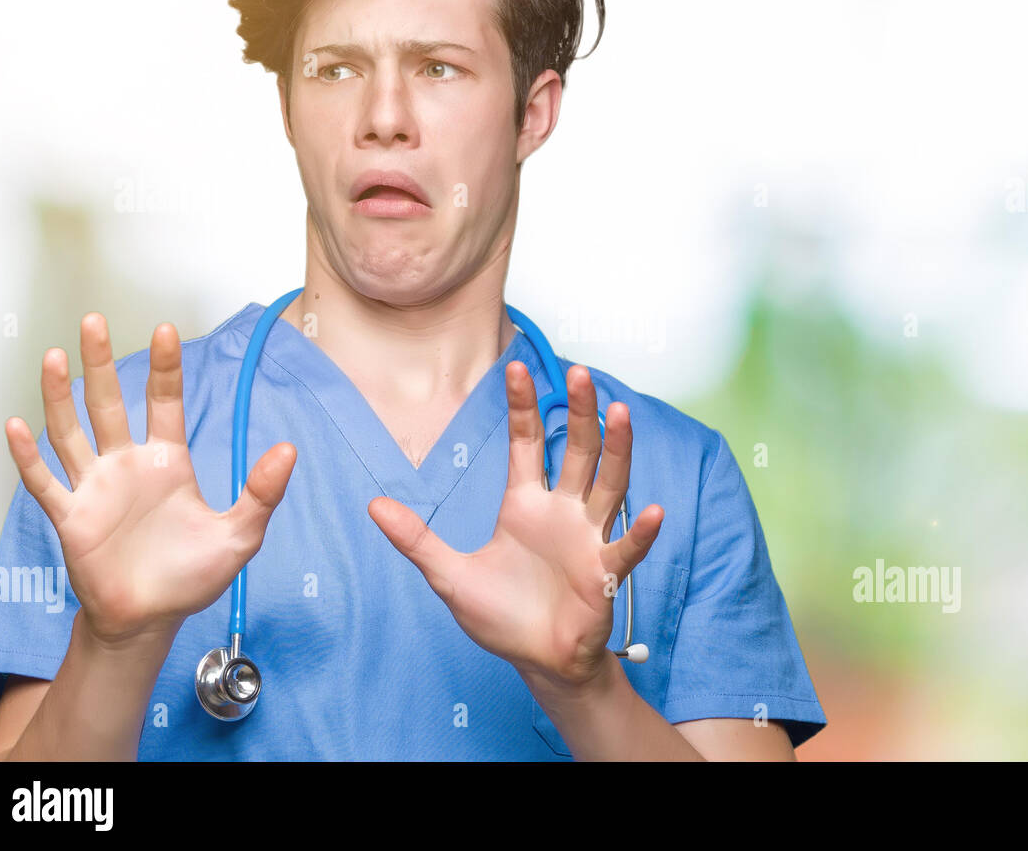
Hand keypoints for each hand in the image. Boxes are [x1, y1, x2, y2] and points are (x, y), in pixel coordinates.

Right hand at [4, 314, 296, 645]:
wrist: (151, 619)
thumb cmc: (192, 577)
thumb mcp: (239, 535)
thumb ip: (261, 493)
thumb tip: (290, 450)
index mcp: (168, 463)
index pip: (165, 403)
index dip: (165, 368)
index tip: (165, 329)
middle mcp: (127, 466)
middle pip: (110, 403)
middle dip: (102, 363)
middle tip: (95, 321)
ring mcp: (95, 489)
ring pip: (72, 431)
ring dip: (61, 396)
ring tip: (56, 357)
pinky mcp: (71, 518)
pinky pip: (44, 482)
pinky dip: (28, 456)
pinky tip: (17, 425)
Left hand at [369, 362, 664, 688]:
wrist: (536, 661)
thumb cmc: (502, 616)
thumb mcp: (449, 576)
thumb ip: (416, 540)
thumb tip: (373, 506)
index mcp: (525, 504)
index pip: (527, 444)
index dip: (523, 406)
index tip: (517, 367)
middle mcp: (562, 512)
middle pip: (578, 450)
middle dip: (579, 412)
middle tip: (580, 372)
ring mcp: (587, 539)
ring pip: (609, 484)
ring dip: (618, 450)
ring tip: (621, 414)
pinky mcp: (604, 574)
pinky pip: (626, 549)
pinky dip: (642, 533)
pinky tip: (654, 512)